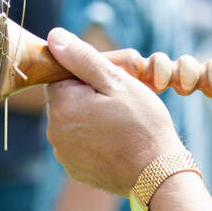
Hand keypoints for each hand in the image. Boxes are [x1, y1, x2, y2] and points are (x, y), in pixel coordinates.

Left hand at [44, 27, 181, 194]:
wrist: (157, 174)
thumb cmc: (143, 124)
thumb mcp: (118, 82)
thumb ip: (83, 58)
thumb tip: (54, 36)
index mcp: (62, 104)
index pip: (62, 76)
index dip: (87, 77)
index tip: (111, 87)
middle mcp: (54, 131)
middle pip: (66, 101)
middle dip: (88, 98)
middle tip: (120, 106)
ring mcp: (63, 154)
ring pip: (72, 123)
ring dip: (90, 120)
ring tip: (121, 127)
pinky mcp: (75, 170)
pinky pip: (79, 146)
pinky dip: (94, 142)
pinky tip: (117, 145)